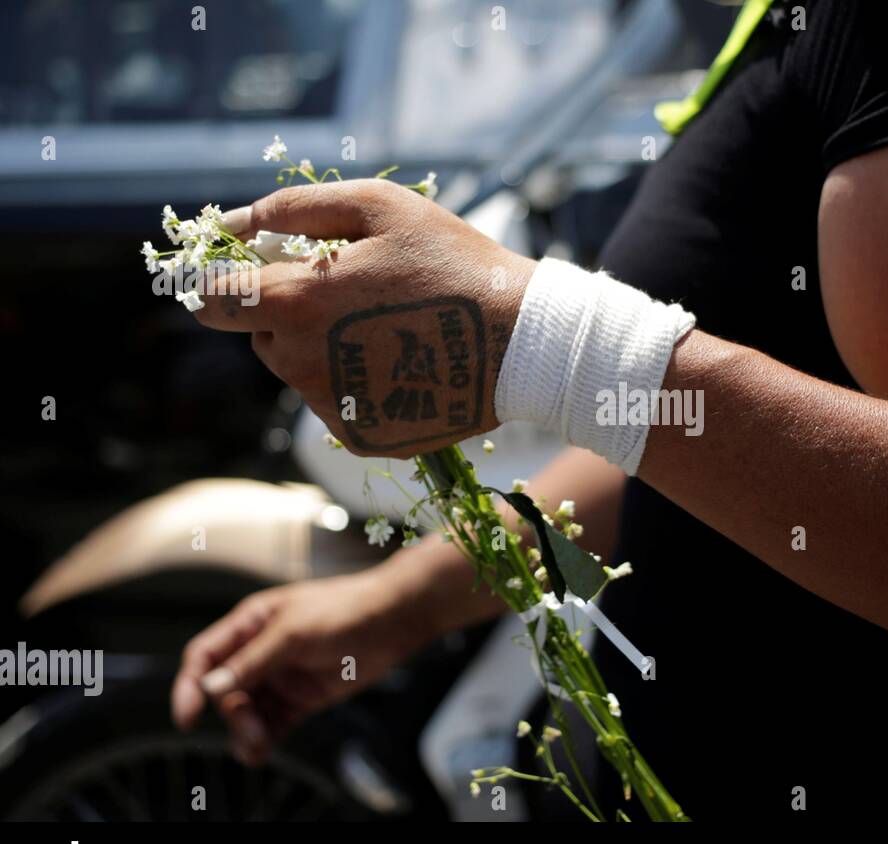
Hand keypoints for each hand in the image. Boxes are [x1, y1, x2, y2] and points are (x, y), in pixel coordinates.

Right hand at [170, 563, 439, 764]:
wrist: (392, 620)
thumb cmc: (345, 608)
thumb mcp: (294, 631)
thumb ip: (254, 660)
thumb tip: (213, 687)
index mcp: (250, 624)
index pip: (205, 656)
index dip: (190, 685)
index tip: (188, 716)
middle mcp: (260, 652)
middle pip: (226, 692)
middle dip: (233, 715)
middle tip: (250, 730)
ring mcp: (280, 676)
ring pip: (248, 712)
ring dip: (247, 732)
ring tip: (257, 748)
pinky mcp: (301, 698)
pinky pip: (274, 722)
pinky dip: (266, 738)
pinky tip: (262, 752)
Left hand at [196, 179, 536, 456]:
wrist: (522, 340)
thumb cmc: (451, 261)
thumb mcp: (378, 207)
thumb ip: (293, 208)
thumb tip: (230, 224)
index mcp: (293, 303)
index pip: (210, 300)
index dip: (221, 282)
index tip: (254, 273)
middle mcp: (298, 363)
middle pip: (263, 336)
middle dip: (293, 312)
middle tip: (357, 294)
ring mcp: (329, 408)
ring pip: (300, 372)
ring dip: (325, 349)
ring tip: (391, 328)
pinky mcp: (360, 438)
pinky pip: (338, 406)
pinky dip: (358, 386)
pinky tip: (404, 364)